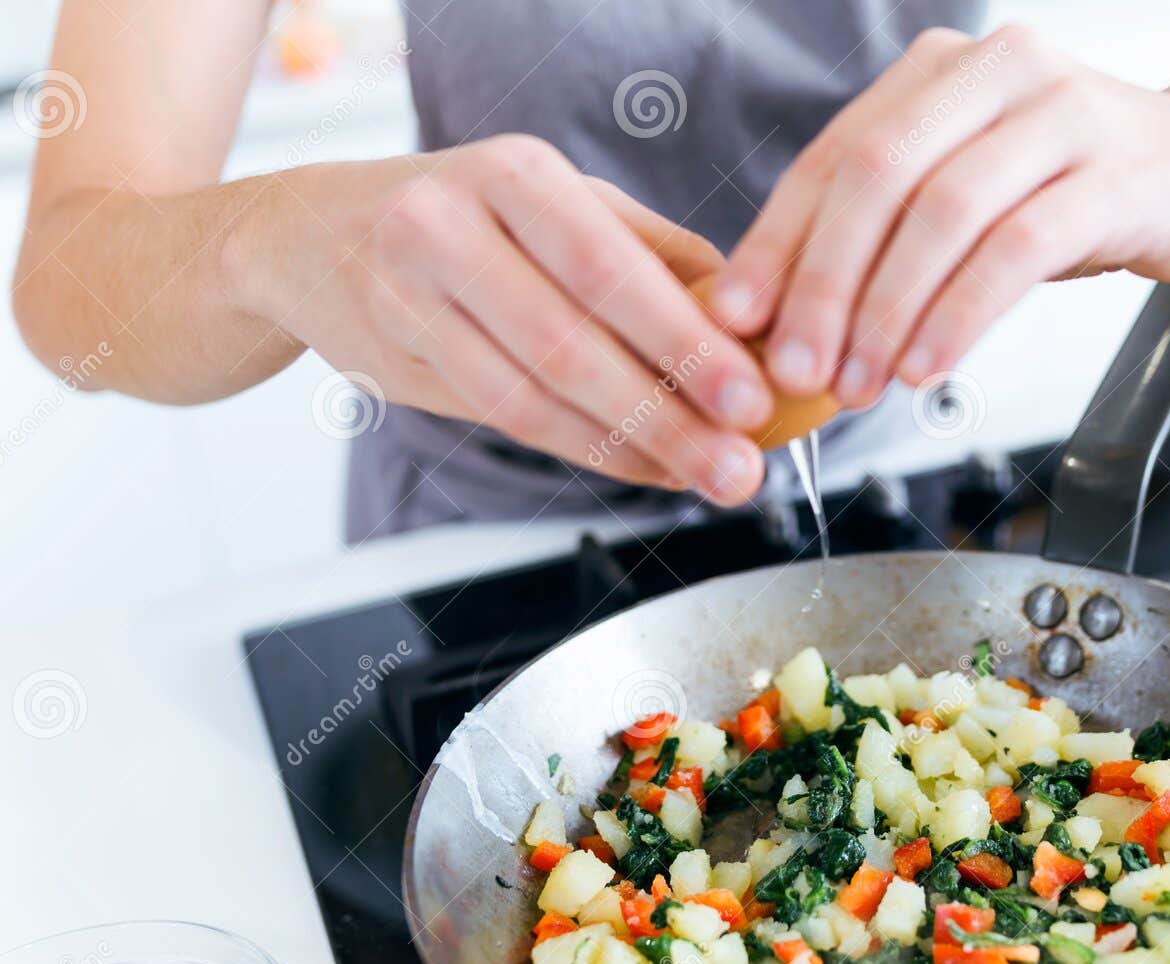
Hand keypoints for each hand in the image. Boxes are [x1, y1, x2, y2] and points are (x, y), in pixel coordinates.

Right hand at [225, 135, 773, 503]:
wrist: (309, 234)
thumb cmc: (465, 212)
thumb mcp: (557, 201)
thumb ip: (653, 252)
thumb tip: (755, 317)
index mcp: (512, 175)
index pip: (607, 268)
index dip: (682, 340)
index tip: (752, 394)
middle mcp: (448, 230)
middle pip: (569, 344)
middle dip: (668, 414)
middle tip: (741, 464)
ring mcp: (409, 302)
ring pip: (532, 398)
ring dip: (632, 449)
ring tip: (709, 478)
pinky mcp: (394, 364)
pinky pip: (507, 421)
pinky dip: (589, 452)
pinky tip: (651, 468)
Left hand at [709, 25, 1169, 408]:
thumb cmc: (1080, 187)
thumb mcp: (973, 193)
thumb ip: (890, 234)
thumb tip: (784, 317)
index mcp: (939, 73)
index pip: (833, 158)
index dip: (777, 244)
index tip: (737, 318)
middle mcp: (993, 73)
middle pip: (875, 181)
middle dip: (821, 286)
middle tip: (795, 368)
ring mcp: (1059, 115)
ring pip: (941, 216)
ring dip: (886, 313)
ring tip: (858, 383)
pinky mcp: (1114, 173)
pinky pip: (1014, 250)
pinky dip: (959, 316)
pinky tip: (927, 365)